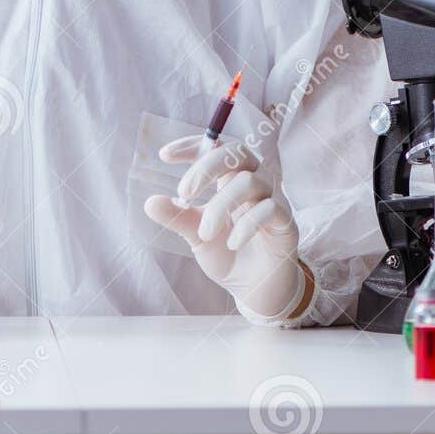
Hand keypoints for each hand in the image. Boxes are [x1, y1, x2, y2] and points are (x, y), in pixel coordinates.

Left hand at [143, 134, 312, 322]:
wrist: (253, 288)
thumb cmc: (226, 252)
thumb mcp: (195, 235)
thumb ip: (177, 217)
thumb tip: (149, 202)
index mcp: (230, 178)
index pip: (216, 147)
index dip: (192, 145)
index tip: (164, 155)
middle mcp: (253, 181)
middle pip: (236, 152)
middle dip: (206, 168)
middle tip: (184, 193)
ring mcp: (272, 198)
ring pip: (248, 181)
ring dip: (220, 206)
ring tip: (204, 233)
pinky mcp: (285, 220)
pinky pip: (269, 208)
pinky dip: (246, 225)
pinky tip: (231, 244)